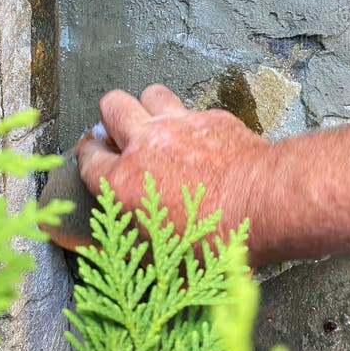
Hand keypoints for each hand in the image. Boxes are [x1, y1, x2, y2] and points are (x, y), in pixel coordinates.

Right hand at [77, 84, 270, 257]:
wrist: (261, 203)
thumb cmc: (217, 238)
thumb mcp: (166, 257)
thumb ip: (142, 240)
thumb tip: (141, 245)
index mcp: (124, 182)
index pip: (88, 157)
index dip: (91, 156)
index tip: (97, 158)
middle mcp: (145, 144)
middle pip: (112, 106)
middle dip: (113, 116)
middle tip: (124, 132)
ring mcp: (179, 124)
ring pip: (151, 93)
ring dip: (152, 107)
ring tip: (162, 125)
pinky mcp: (212, 116)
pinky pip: (194, 110)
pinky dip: (196, 123)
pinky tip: (207, 140)